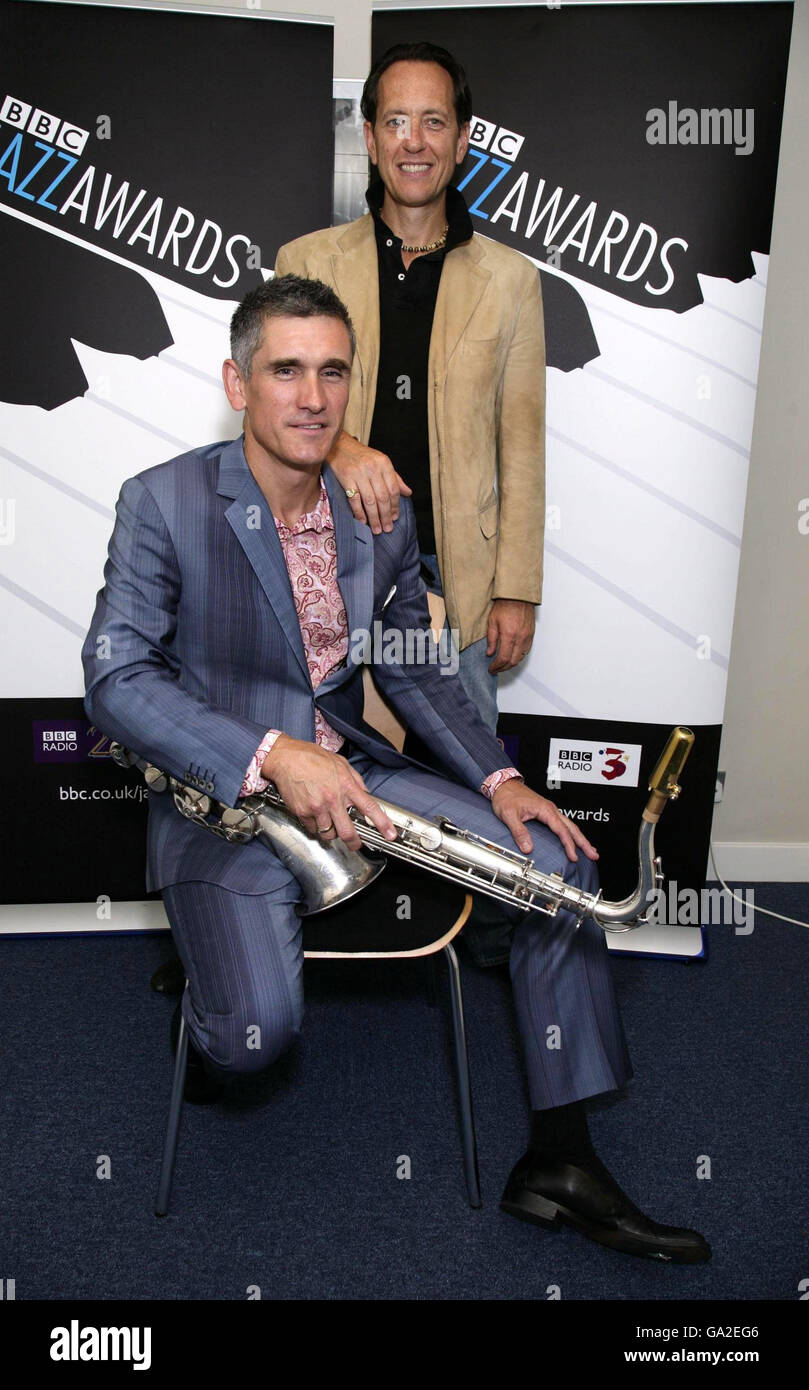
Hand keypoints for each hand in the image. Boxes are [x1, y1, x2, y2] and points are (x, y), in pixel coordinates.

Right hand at [261, 735, 396, 851]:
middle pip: (348, 832)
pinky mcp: (302, 813)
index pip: (369, 808)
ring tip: (330, 823)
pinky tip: (315, 816)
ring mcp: (317, 808)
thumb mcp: (341, 762)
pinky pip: (313, 829)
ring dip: (332, 833)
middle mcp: (333, 799)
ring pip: (329, 834)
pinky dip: (316, 827)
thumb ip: (355, 779)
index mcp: (346, 785)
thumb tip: (365, 793)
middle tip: (356, 845)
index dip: (382, 824)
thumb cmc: (312, 757)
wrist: (286, 758)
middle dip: (354, 843)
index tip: (390, 835)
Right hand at [328, 431, 411, 533]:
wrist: (339, 446)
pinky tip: (363, 521)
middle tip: (387, 528)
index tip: (394, 518)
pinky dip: (359, 512)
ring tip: (377, 529)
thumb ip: (395, 478)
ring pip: (370, 501)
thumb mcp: (381, 463)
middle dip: (385, 516)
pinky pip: (354, 499)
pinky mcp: (346, 478)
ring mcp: (359, 473)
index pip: (393, 489)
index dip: (395, 506)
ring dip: (374, 518)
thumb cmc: (362, 456)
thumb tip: (408, 493)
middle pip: (382, 497)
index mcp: (384, 464)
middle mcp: (372, 468)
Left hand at [486, 599, 535, 672]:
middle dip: (503, 668)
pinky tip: (512, 657)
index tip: (491, 668)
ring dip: (511, 664)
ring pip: (521, 658)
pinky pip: (526, 651)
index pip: (503, 658)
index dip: (496, 666)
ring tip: (503, 665)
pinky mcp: (531, 635)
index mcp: (509, 635)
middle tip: (496, 669)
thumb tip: (490, 653)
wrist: (518, 596)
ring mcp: (527, 637)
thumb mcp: (492, 622)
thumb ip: (491, 640)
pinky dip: (519, 657)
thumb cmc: (505, 605)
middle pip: (513, 661)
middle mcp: (520, 638)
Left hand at [491, 779, 598, 861]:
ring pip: (570, 825)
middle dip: (584, 842)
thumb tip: (528, 847)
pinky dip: (571, 832)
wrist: (503, 784)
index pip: (561, 830)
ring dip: (580, 838)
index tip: (573, 856)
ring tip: (589, 850)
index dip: (569, 845)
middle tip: (594, 855)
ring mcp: (550, 810)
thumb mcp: (509, 815)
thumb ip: (519, 832)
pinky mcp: (547, 811)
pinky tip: (573, 839)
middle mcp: (551, 809)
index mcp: (545, 810)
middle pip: (572, 828)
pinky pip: (563, 823)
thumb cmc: (507, 796)